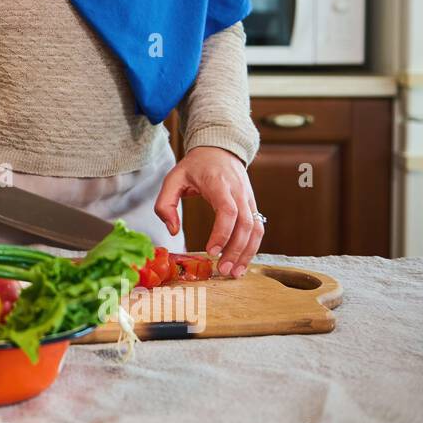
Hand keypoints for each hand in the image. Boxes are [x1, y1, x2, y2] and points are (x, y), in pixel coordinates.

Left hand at [154, 146, 263, 277]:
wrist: (220, 149)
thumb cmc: (195, 166)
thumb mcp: (173, 178)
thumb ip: (165, 204)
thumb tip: (172, 230)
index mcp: (219, 184)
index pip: (228, 210)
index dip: (223, 232)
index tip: (212, 250)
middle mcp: (239, 192)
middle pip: (246, 224)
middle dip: (236, 250)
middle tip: (223, 270)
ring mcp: (248, 199)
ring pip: (256, 229)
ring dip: (247, 253)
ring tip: (234, 273)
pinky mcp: (252, 206)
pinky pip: (258, 229)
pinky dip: (252, 247)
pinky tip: (241, 262)